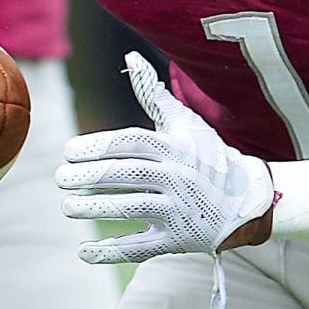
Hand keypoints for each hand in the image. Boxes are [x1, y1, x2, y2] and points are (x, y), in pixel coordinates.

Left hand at [57, 53, 274, 263]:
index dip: (98, 146)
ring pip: (132, 209)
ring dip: (96, 209)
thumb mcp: (184, 121)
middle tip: (60, 178)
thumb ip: (153, 92)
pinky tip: (84, 251)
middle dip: (90, 176)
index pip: (131, 142)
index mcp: (175, 146)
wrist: (248, 199)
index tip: (69, 151)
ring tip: (67, 206)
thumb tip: (131, 57)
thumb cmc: (207, 155)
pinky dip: (112, 251)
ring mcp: (179, 210)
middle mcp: (177, 177)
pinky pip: (142, 247)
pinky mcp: (179, 240)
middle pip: (128, 175)